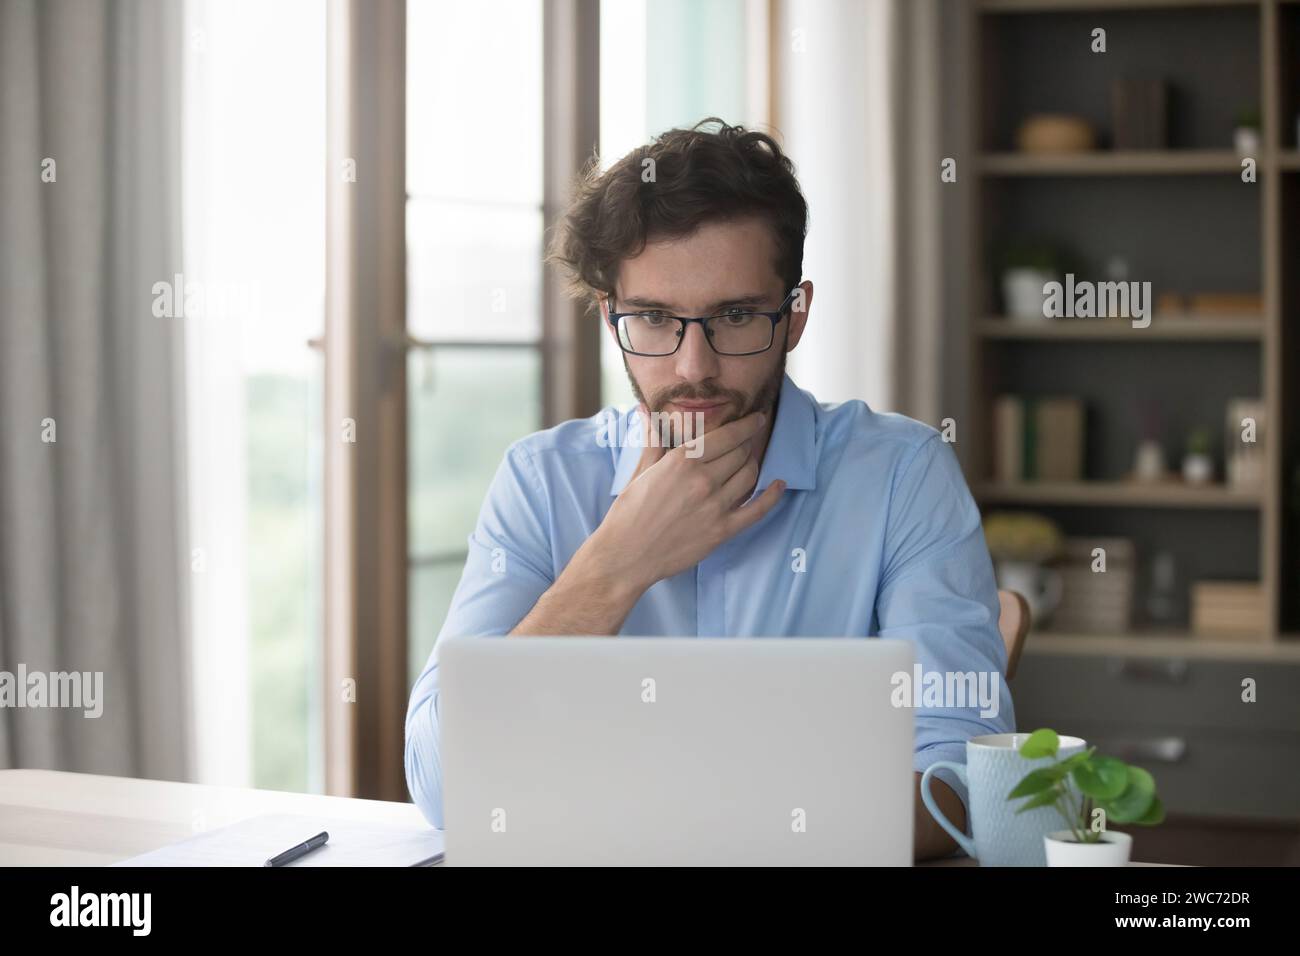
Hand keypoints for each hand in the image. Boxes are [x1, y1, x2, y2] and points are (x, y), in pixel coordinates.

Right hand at [590, 408, 785, 591]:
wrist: (625, 555)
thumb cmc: (628, 513)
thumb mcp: (641, 471)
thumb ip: (653, 439)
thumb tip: (646, 409)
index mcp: (682, 461)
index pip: (727, 435)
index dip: (746, 424)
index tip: (756, 418)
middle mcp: (702, 480)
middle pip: (741, 453)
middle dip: (746, 445)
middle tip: (745, 443)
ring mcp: (715, 506)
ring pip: (750, 475)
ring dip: (752, 465)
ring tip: (747, 462)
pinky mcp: (721, 531)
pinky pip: (757, 510)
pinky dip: (772, 496)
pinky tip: (778, 485)